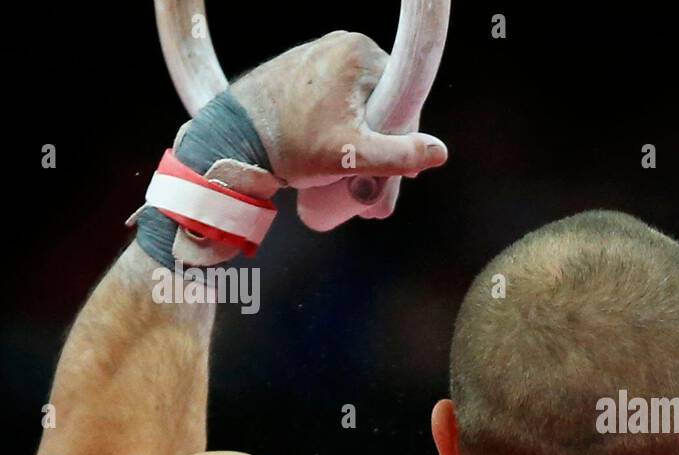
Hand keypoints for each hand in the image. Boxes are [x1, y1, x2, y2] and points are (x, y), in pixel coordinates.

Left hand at [230, 31, 446, 192]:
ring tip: (343, 169)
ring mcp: (319, 54)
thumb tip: (439, 152)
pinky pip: (336, 100)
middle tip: (366, 179)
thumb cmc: (290, 144)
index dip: (404, 137)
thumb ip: (399, 155)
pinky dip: (338, 126)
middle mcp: (340, 44)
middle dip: (380, 142)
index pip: (405, 98)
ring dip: (360, 138)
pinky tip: (327, 151)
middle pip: (383, 102)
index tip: (392, 169)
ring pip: (360, 104)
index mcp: (359, 52)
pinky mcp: (303, 70)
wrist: (232, 139)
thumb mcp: (352, 156)